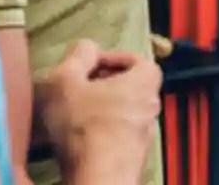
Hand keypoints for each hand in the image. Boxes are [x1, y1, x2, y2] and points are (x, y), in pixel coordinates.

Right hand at [36, 39, 161, 184]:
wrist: (98, 178)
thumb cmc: (83, 127)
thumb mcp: (65, 80)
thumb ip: (77, 56)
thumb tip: (87, 47)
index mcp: (146, 81)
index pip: (137, 58)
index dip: (110, 57)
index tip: (87, 65)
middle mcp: (153, 105)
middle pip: (130, 84)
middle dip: (104, 83)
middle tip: (78, 87)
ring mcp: (146, 132)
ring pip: (124, 110)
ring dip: (102, 108)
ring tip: (73, 112)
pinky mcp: (135, 155)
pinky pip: (119, 133)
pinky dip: (102, 130)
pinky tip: (78, 137)